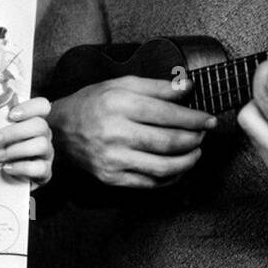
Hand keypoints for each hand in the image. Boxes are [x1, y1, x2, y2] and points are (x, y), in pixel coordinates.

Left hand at [0, 96, 53, 184]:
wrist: (4, 180)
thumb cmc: (0, 151)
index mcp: (33, 121)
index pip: (42, 106)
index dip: (30, 107)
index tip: (11, 115)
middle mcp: (43, 135)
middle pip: (40, 125)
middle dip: (14, 132)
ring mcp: (47, 153)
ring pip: (41, 145)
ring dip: (16, 150)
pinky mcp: (45, 171)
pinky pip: (40, 168)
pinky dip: (21, 167)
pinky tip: (7, 168)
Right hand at [47, 76, 213, 188]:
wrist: (59, 131)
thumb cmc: (91, 104)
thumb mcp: (120, 84)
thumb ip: (156, 86)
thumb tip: (187, 87)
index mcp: (119, 104)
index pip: (167, 113)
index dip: (194, 118)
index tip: (208, 120)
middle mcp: (115, 132)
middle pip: (168, 141)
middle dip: (194, 139)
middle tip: (204, 135)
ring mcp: (113, 158)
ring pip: (163, 166)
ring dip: (187, 161)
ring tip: (196, 152)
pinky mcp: (112, 177)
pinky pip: (149, 183)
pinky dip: (170, 177)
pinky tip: (178, 168)